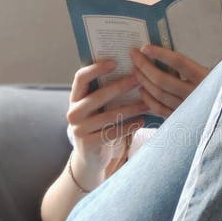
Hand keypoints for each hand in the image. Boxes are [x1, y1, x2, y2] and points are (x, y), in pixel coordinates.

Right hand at [66, 59, 148, 173]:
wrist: (90, 158)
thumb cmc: (99, 125)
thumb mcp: (97, 108)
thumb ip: (105, 92)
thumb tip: (132, 70)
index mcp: (75, 98)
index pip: (81, 78)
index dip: (96, 68)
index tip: (114, 62)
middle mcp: (74, 112)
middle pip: (98, 96)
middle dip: (120, 86)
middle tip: (138, 79)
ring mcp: (79, 129)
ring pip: (109, 115)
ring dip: (131, 108)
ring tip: (147, 103)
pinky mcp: (89, 144)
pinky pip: (113, 132)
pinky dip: (130, 126)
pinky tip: (142, 121)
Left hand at [130, 45, 209, 118]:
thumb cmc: (221, 87)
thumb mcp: (216, 72)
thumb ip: (196, 65)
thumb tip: (169, 54)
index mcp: (205, 77)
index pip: (179, 62)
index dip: (160, 54)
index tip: (145, 48)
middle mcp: (195, 93)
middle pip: (162, 79)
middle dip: (144, 66)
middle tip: (134, 56)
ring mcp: (187, 108)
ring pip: (158, 94)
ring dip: (143, 81)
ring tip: (135, 70)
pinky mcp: (181, 119)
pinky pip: (160, 109)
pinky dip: (148, 99)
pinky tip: (142, 90)